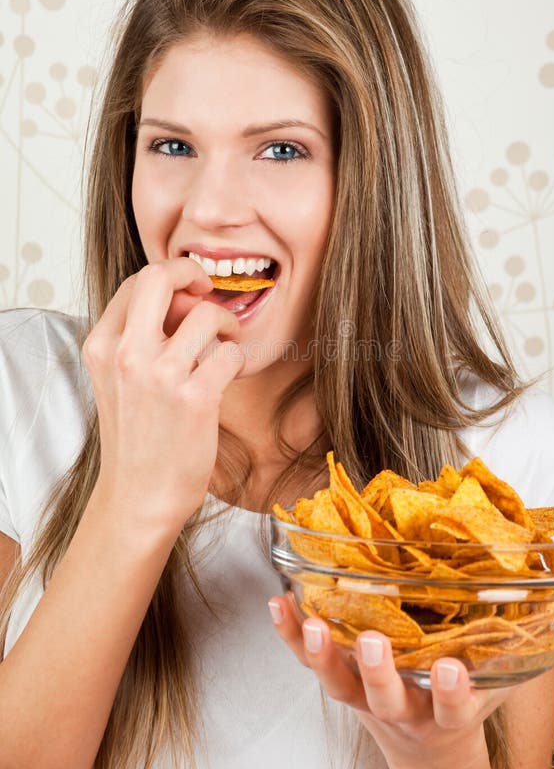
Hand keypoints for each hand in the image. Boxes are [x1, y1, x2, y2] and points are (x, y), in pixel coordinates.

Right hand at [82, 257, 244, 532]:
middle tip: (209, 292)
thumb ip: (139, 337)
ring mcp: (160, 375)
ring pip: (207, 314)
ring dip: (226, 323)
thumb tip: (184, 298)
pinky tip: (230, 373)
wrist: (139, 496)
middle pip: (160, 276)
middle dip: (193, 272)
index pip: (136, 281)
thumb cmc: (137, 435)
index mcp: (101, 345)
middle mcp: (125, 354)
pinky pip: (231, 351)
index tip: (189, 290)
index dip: (170, 276)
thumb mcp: (117, 379)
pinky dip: (237, 358)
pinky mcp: (196, 397)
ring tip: (225, 343)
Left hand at [268, 592, 509, 768]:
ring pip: (339, 684)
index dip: (452, 691)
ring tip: (312, 623)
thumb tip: (531, 603)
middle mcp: (402, 708)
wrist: (426, 754)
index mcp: (444, 713)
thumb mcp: (487, 690)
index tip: (452, 671)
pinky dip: (291, 634)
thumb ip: (499, 655)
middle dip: (380, 672)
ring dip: (323, 654)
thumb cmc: (455, 709)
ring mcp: (364, 699)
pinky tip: (280, 604)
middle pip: (386, 697)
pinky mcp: (339, 683)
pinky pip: (308, 662)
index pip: (453, 706)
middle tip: (375, 643)